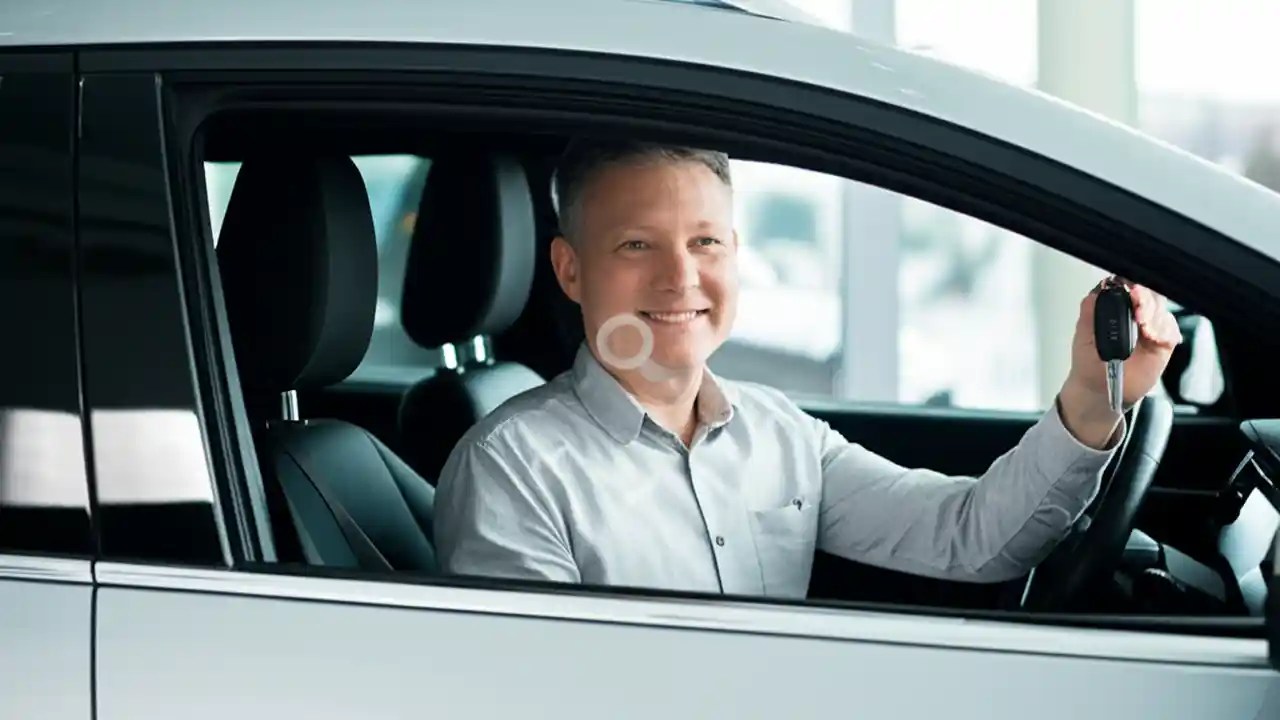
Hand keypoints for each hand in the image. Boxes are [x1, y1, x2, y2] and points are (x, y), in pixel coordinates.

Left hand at [1058, 276, 1182, 447]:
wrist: (1100, 391)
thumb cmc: (1090, 364)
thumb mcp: (1083, 336)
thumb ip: (1089, 312)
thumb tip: (1096, 292)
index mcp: (1113, 307)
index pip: (1127, 285)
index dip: (1133, 287)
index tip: (1133, 294)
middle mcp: (1133, 313)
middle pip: (1149, 293)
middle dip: (1147, 300)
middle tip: (1141, 314)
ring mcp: (1149, 326)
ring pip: (1161, 308)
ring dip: (1156, 316)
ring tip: (1146, 330)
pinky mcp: (1162, 342)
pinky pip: (1171, 329)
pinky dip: (1165, 331)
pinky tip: (1155, 338)